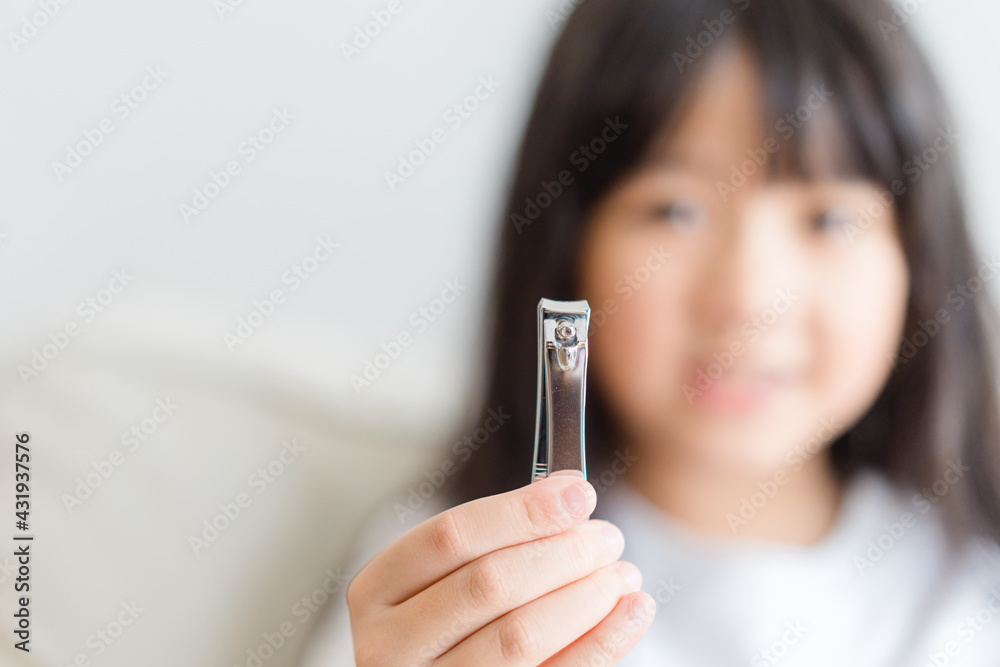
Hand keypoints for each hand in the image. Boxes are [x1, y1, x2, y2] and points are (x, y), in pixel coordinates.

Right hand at [346, 472, 654, 664]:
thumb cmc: (450, 623)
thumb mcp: (445, 577)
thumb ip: (494, 538)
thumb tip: (569, 492)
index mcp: (375, 591)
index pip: (450, 537)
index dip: (520, 511)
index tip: (577, 492)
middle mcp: (387, 647)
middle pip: (488, 584)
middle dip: (562, 553)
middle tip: (608, 537)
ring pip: (519, 637)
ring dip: (586, 597)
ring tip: (623, 573)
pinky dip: (602, 643)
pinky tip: (631, 613)